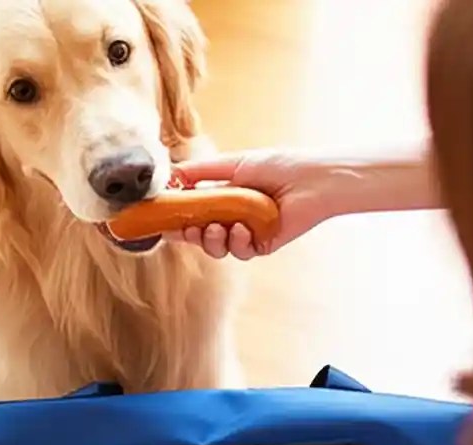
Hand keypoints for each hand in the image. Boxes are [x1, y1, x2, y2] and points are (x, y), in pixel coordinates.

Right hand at [167, 149, 344, 259]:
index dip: (177, 218)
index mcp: (224, 197)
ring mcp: (247, 233)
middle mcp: (233, 217)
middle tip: (187, 227)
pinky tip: (241, 229)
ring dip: (211, 240)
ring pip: (218, 248)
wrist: (310, 181)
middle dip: (190, 233)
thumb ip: (200, 171)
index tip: (161, 220)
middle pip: (201, 234)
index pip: (194, 212)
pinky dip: (236, 242)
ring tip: (216, 228)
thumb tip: (171, 174)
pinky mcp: (262, 245)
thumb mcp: (233, 164)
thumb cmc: (277, 166)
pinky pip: (240, 252)